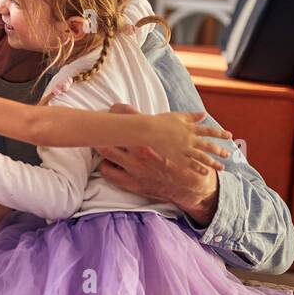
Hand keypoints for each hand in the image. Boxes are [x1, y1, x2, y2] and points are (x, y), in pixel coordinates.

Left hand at [96, 104, 223, 224]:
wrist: (191, 184)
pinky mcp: (132, 182)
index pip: (125, 113)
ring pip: (105, 150)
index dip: (116, 110)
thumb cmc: (179, 157)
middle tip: (102, 126)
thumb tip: (145, 110)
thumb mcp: (174, 135)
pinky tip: (110, 162)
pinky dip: (105, 165)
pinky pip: (107, 171)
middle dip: (105, 127)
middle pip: (110, 131)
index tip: (112, 110)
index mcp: (152, 134)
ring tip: (103, 143)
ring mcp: (135, 167)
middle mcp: (141, 149)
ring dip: (102, 144)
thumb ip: (158, 122)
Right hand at [143, 109, 232, 173]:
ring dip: (213, 163)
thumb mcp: (178, 116)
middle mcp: (190, 139)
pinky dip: (198, 168)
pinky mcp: (176, 157)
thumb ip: (192, 116)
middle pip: (208, 146)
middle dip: (219, 151)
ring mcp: (184, 149)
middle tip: (228, 154)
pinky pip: (190, 164)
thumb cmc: (161, 121)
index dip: (220, 133)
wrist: (148, 130)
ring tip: (221, 168)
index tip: (230, 136)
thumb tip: (204, 114)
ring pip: (202, 157)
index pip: (209, 131)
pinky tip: (206, 173)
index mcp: (191, 128)